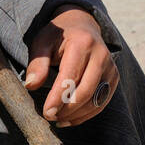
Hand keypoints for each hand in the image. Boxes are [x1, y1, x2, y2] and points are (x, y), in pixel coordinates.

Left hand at [25, 7, 118, 126]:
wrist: (82, 26)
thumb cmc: (58, 36)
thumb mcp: (42, 42)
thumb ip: (37, 63)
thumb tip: (31, 85)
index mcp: (83, 43)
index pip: (71, 76)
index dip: (59, 97)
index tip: (46, 112)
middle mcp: (101, 55)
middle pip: (86, 91)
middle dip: (67, 109)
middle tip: (49, 117)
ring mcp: (110, 68)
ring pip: (96, 100)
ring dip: (76, 114)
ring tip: (57, 119)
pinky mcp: (113, 78)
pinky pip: (101, 102)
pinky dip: (85, 115)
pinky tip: (69, 119)